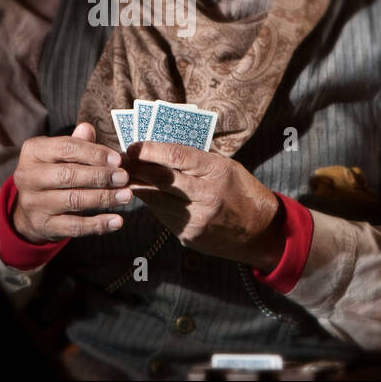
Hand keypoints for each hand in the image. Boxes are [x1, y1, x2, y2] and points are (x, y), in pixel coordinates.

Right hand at [11, 122, 131, 243]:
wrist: (29, 210)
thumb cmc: (53, 173)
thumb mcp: (59, 155)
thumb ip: (76, 143)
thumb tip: (88, 128)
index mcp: (33, 151)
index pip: (66, 148)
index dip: (94, 153)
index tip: (117, 159)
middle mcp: (27, 176)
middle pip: (68, 175)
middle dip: (100, 176)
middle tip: (124, 177)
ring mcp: (33, 203)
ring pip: (73, 200)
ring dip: (103, 198)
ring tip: (126, 196)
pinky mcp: (42, 226)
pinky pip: (74, 226)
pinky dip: (98, 224)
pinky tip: (117, 221)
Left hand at [124, 142, 284, 270]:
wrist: (260, 232)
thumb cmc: (242, 191)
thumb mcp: (227, 167)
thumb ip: (197, 158)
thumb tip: (161, 145)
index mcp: (217, 172)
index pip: (176, 156)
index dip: (150, 149)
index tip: (133, 146)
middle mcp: (206, 196)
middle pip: (160, 178)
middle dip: (136, 167)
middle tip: (119, 159)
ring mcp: (196, 219)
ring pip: (156, 199)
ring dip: (138, 186)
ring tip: (125, 175)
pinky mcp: (189, 236)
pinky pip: (163, 215)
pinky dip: (152, 203)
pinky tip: (144, 193)